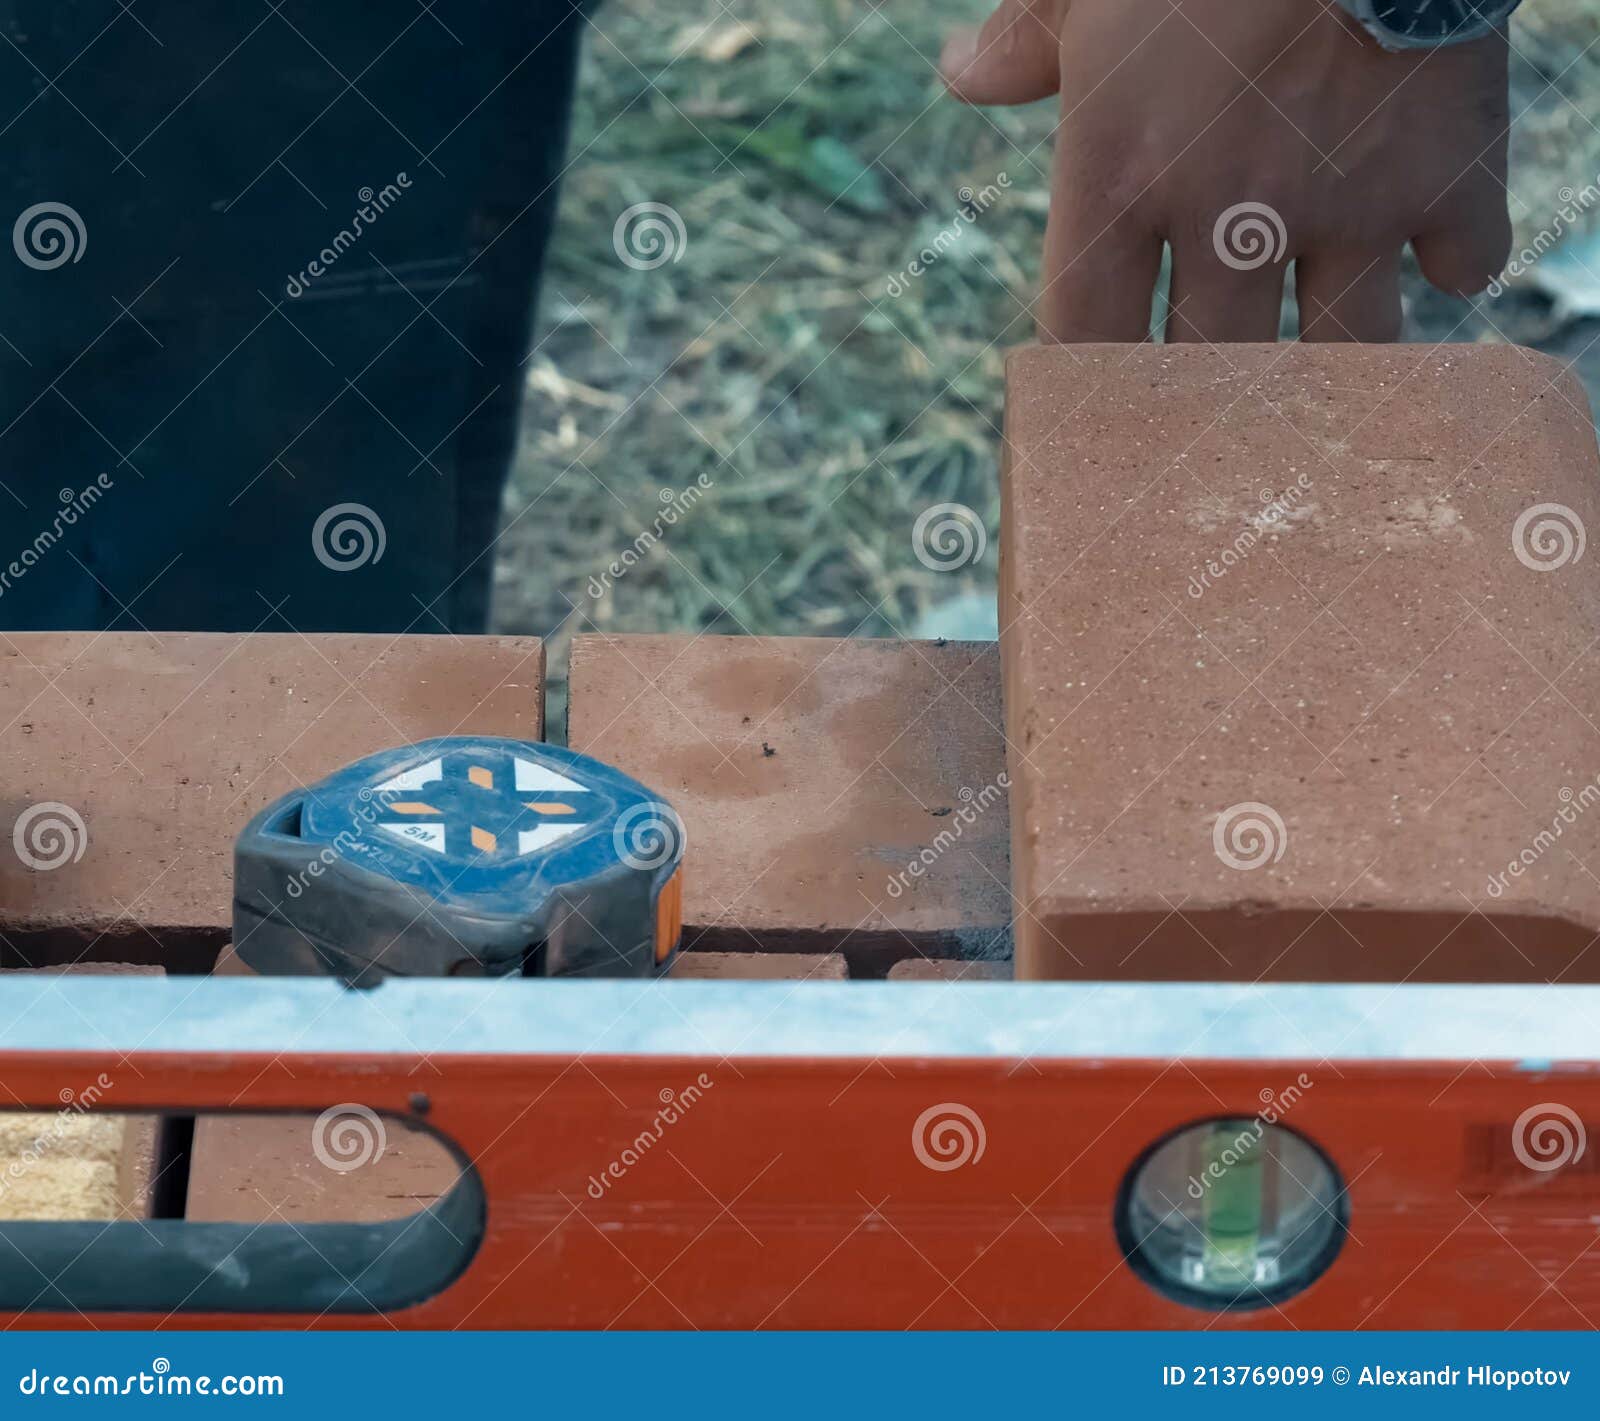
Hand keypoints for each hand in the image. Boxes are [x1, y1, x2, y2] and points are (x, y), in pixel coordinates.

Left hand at [941, 0, 1511, 341]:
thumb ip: (1027, 40)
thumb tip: (960, 73)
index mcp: (1122, 177)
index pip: (1084, 334)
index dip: (1088, 379)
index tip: (1102, 392)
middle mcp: (1227, 219)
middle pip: (1208, 368)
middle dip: (1208, 392)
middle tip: (1216, 391)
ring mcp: (1342, 209)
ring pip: (1339, 348)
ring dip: (1331, 361)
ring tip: (1325, 363)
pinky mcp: (1446, 182)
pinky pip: (1461, 269)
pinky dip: (1454, 268)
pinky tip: (1440, 261)